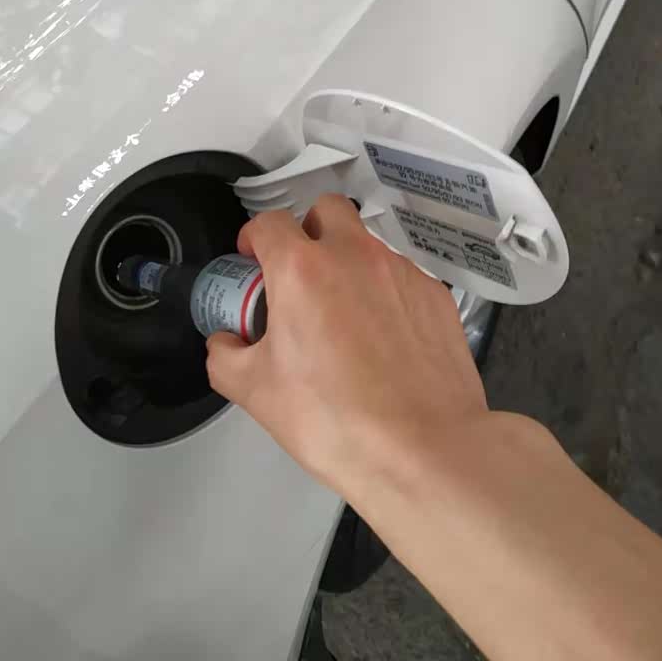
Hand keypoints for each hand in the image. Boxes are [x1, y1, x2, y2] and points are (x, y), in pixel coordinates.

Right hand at [206, 194, 486, 498]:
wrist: (423, 450)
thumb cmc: (340, 421)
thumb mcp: (256, 392)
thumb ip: (227, 356)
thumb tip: (227, 344)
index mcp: (302, 271)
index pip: (269, 223)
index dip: (254, 238)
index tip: (253, 259)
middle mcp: (355, 257)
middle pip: (325, 210)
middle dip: (307, 231)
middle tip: (298, 275)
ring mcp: (401, 273)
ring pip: (367, 245)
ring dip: (348, 264)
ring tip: (342, 317)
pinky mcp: (435, 296)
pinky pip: (401, 278)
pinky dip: (385, 294)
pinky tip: (381, 340)